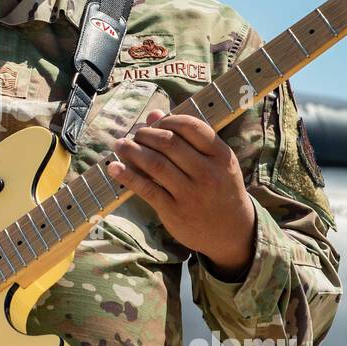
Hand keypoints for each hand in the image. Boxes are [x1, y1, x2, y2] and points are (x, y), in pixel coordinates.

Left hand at [107, 110, 256, 277]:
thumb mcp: (213, 161)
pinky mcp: (174, 211)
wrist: (232, 231)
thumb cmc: (219, 188)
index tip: (155, 123)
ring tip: (120, 145)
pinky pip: (147, 189)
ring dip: (132, 151)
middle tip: (135, 135)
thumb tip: (153, 114)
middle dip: (146, 134)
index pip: (191, 126)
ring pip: (155, 164)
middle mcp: (207, 173)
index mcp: (220, 155)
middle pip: (169, 143)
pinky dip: (128, 176)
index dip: (167, 120)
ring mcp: (191, 193)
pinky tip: (114, 168)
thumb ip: (186, 137)